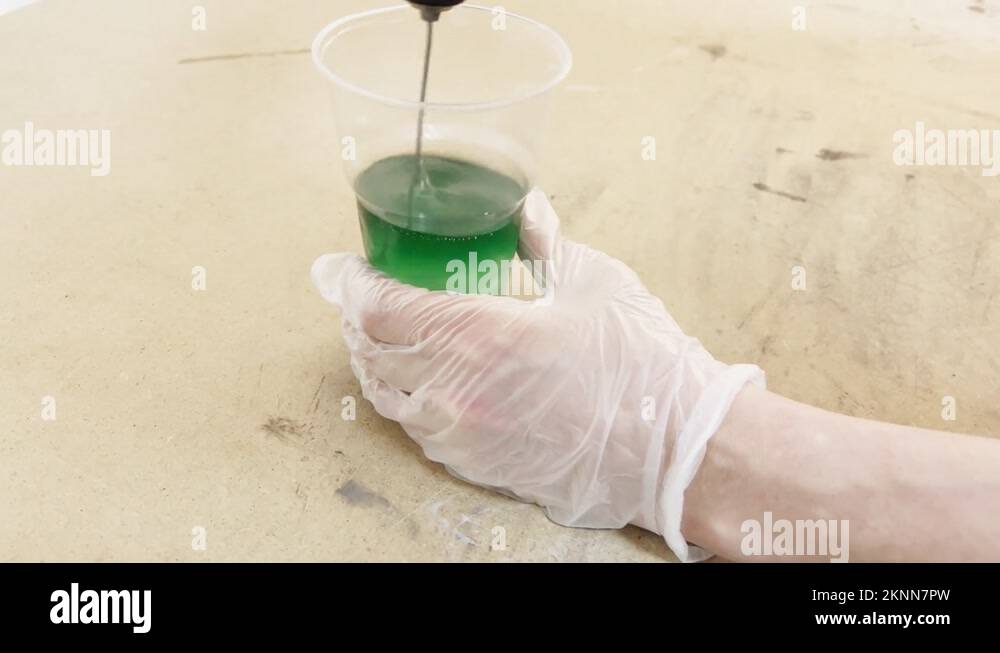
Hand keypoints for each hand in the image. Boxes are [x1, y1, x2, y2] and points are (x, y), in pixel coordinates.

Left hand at [312, 190, 763, 560]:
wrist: (671, 449)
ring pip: (385, 394)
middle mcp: (453, 391)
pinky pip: (415, 427)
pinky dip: (406, 396)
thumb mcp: (592, 281)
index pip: (378, 306)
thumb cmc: (638, 363)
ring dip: (376, 359)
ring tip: (388, 334)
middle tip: (365, 293)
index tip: (340, 267)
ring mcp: (459, 435)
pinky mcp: (472, 465)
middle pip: (369, 350)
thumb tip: (523, 208)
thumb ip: (543, 240)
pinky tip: (423, 378)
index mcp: (477, 334)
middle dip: (358, 316)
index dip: (350, 282)